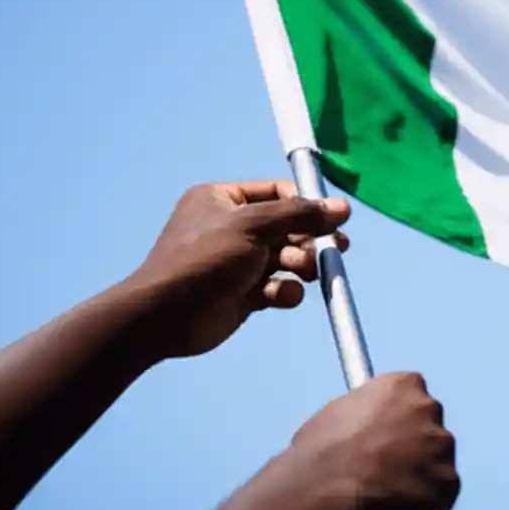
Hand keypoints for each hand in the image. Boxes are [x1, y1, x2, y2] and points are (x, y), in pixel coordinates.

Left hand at [124, 180, 350, 358]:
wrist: (165, 316)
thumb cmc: (204, 259)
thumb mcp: (253, 225)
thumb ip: (299, 215)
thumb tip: (343, 207)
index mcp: (223, 200)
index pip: (277, 193)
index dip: (307, 205)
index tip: (334, 218)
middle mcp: (231, 227)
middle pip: (287, 227)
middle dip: (310, 239)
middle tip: (336, 248)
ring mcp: (237, 262)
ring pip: (285, 258)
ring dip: (300, 265)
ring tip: (305, 272)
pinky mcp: (243, 294)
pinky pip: (276, 287)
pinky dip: (284, 292)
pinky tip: (281, 297)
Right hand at [205, 373, 459, 509]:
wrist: (329, 495)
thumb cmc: (322, 457)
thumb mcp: (335, 416)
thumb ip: (363, 412)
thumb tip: (363, 422)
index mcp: (401, 386)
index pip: (411, 394)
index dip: (398, 418)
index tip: (390, 433)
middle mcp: (427, 410)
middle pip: (428, 426)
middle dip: (413, 444)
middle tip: (389, 465)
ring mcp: (441, 446)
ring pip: (436, 460)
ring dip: (419, 472)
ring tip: (387, 489)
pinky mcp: (448, 482)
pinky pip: (439, 491)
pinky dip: (424, 500)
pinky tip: (397, 505)